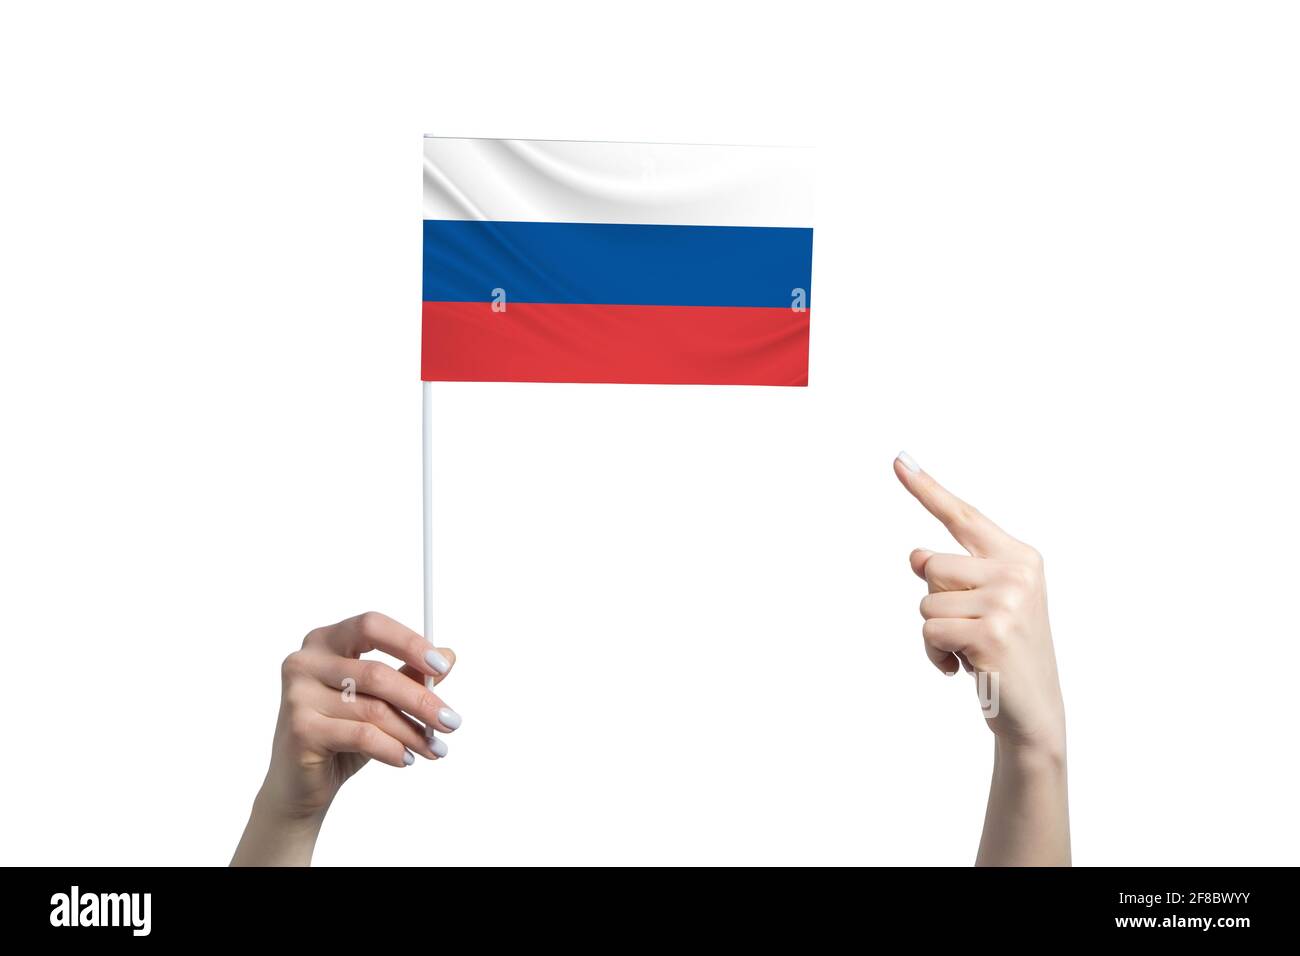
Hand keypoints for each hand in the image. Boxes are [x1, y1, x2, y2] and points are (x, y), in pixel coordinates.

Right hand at [232, 612, 458, 864]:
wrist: (300, 782)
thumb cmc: (341, 733)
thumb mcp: (378, 700)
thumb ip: (407, 675)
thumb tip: (449, 654)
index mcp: (325, 641)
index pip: (371, 626)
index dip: (409, 643)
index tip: (442, 666)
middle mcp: (305, 662)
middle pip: (377, 673)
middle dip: (421, 700)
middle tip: (452, 722)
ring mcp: (298, 695)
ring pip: (373, 710)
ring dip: (412, 732)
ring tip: (434, 748)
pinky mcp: (301, 730)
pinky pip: (362, 736)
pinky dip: (392, 749)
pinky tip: (406, 759)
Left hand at [895, 452, 1063, 753]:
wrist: (1034, 713)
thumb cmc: (1004, 654)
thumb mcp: (987, 604)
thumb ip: (957, 573)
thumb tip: (916, 555)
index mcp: (1019, 557)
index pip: (963, 516)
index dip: (926, 488)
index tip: (897, 459)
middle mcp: (1017, 572)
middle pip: (929, 564)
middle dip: (936, 602)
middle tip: (969, 629)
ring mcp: (1007, 601)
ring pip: (925, 602)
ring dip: (935, 634)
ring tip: (969, 651)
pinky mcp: (991, 632)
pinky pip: (929, 632)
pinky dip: (935, 656)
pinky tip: (963, 669)